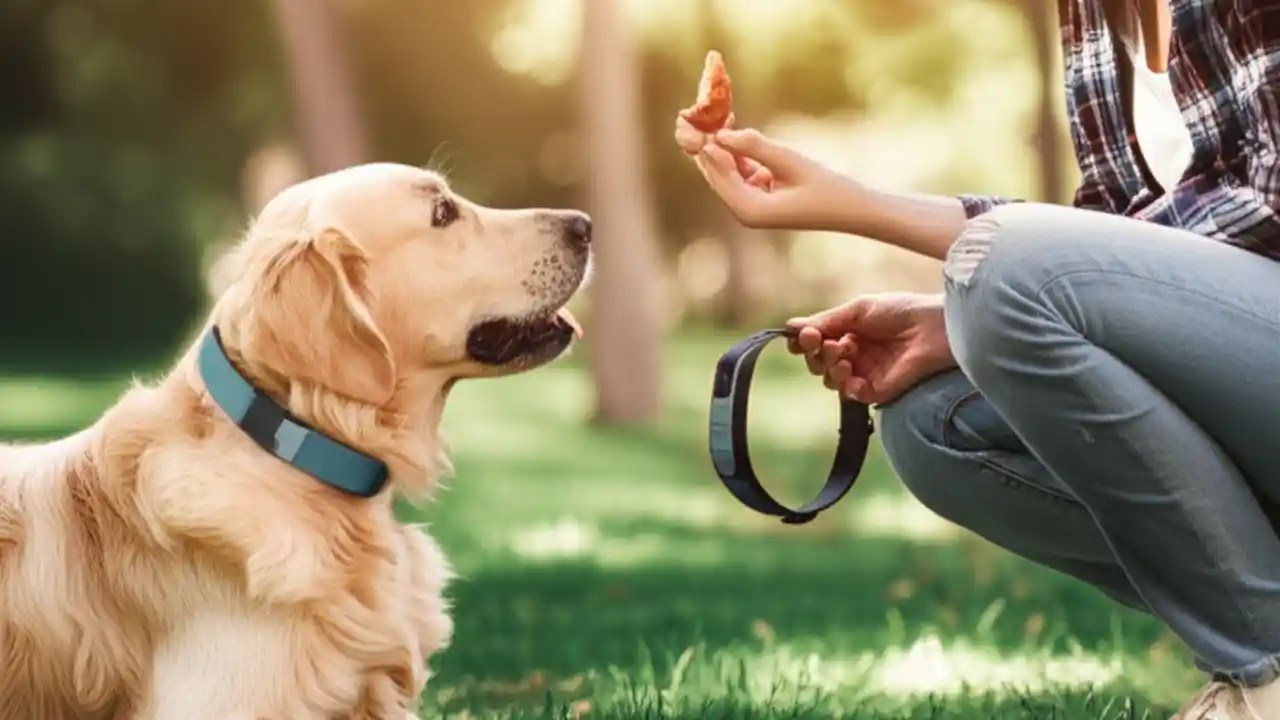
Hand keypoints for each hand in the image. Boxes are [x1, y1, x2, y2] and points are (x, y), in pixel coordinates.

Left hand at [678, 123, 866, 231]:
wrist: (853, 209)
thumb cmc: (827, 188)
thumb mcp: (790, 162)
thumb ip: (756, 147)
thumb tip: (721, 134)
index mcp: (749, 210)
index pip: (718, 172)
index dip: (704, 143)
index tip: (690, 117)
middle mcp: (744, 211)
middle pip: (715, 172)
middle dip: (705, 143)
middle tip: (688, 114)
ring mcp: (751, 206)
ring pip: (726, 169)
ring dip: (720, 143)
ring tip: (708, 111)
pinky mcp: (760, 197)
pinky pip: (740, 170)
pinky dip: (736, 150)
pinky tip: (730, 124)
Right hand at [786, 293, 954, 404]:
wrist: (934, 327)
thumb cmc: (901, 311)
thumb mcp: (858, 309)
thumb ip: (826, 320)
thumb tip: (790, 326)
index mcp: (848, 332)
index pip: (815, 343)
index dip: (805, 341)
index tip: (804, 336)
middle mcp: (853, 355)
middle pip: (817, 363)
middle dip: (816, 354)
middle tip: (827, 343)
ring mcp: (864, 374)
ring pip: (830, 380)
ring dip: (830, 367)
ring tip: (845, 354)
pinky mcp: (878, 391)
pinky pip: (850, 395)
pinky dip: (846, 385)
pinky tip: (852, 372)